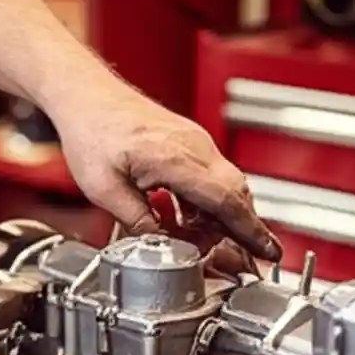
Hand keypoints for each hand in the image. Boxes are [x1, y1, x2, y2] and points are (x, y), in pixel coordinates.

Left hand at [50, 84, 282, 263]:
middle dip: (238, 230)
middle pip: (236, 195)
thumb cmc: (92, 132)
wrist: (87, 98)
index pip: (226, 200)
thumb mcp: (104, 190)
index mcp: (175, 159)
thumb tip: (161, 248)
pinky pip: (212, 178)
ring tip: (195, 239)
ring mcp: (195, 143)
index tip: (267, 252)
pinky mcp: (190, 144)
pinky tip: (185, 219)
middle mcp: (194, 147)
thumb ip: (137, 222)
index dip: (249, 231)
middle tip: (231, 257)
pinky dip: (206, 203)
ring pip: (227, 187)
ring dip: (218, 218)